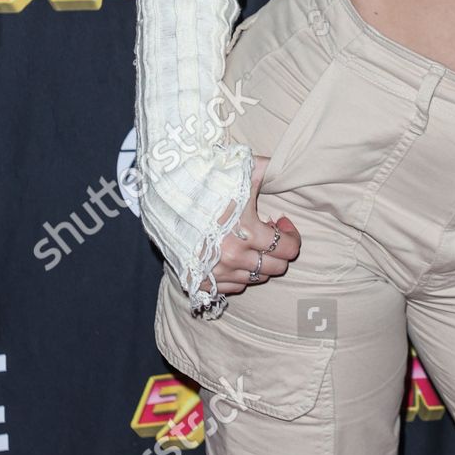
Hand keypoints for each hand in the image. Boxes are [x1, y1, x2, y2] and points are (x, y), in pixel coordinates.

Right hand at [197, 154, 301, 297]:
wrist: (163, 197)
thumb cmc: (206, 181)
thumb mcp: (239, 170)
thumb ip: (267, 168)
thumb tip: (286, 166)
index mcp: (247, 231)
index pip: (287, 249)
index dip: (292, 235)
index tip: (282, 222)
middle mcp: (233, 257)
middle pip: (275, 268)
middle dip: (279, 251)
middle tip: (269, 233)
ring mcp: (216, 271)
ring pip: (255, 278)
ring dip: (259, 261)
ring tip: (250, 241)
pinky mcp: (200, 280)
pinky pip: (233, 287)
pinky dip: (239, 273)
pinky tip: (235, 254)